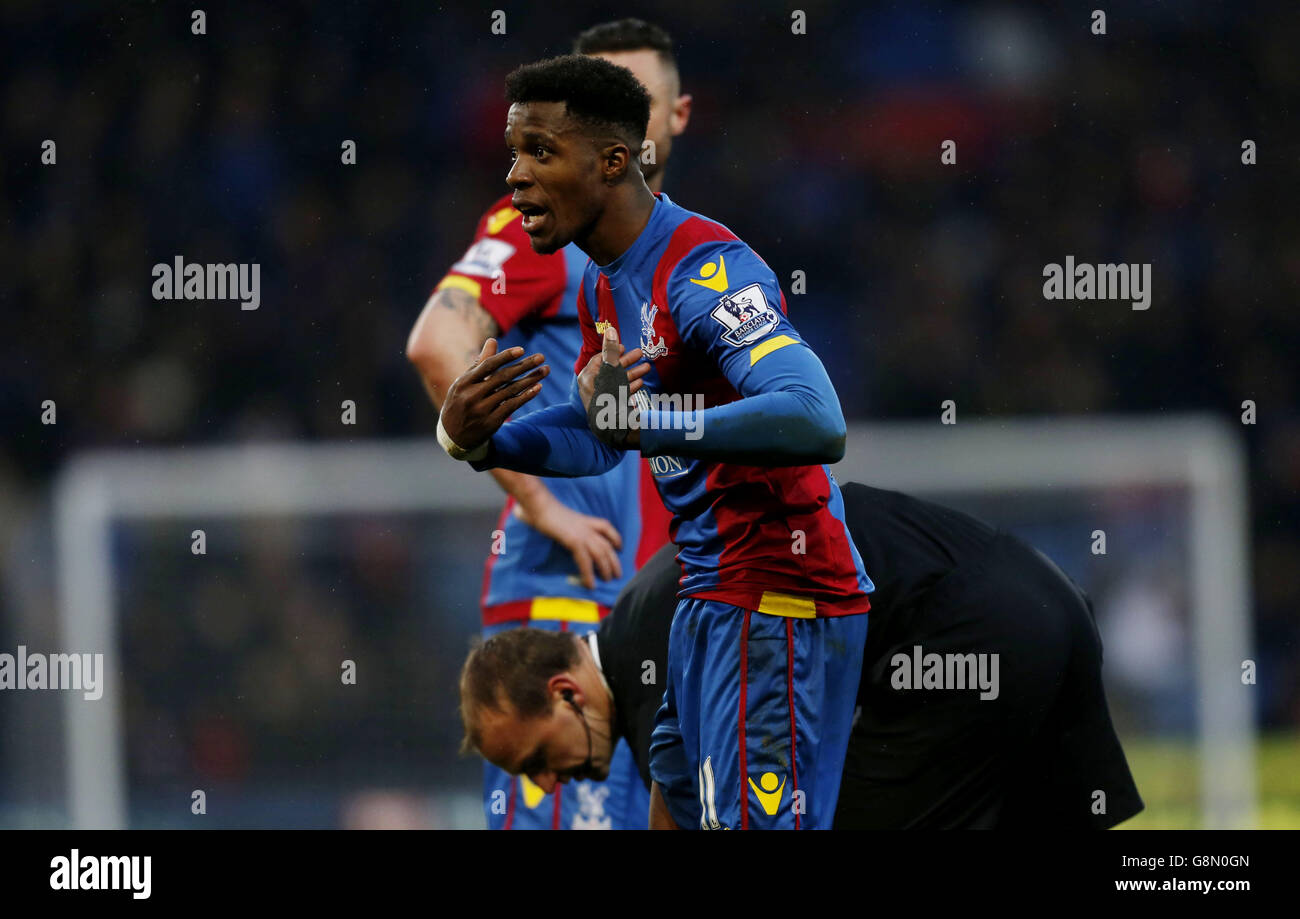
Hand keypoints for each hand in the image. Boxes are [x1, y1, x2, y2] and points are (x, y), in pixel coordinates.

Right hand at [440, 338, 548, 450]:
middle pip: (503, 377)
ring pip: (511, 391)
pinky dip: (526, 396)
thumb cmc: (460, 401)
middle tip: (541, 357)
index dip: (505, 356)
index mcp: (464, 382)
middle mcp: (472, 396)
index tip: (522, 349)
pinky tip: (538, 387)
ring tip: (545, 370)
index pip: (487, 365)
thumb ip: (480, 363)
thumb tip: (493, 340)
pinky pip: (512, 406)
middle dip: (524, 365)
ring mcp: (482, 410)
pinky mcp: (492, 422)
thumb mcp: (464, 382)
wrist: (453, 436)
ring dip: (530, 380)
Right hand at [513, 493, 622, 588]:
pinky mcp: (574, 540)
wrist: (538, 506)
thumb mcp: (560, 518)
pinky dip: (589, 574)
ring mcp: (581, 533)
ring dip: (606, 569)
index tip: (619, 547)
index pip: (605, 526)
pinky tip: (591, 584)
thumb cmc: (543, 510)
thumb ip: (565, 525)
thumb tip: (562, 534)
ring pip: (601, 553)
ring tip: (608, 580)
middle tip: (618, 574)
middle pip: (606, 544)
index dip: (615, 537)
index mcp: (583, 520)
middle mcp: (586, 526)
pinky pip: (586, 561)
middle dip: (614, 560)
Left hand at [580, 327, 649, 448]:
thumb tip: (610, 329)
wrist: (613, 431)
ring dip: (633, 373)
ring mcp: (602, 400)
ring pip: (618, 381)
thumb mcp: (610, 371)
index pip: (598, 360)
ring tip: (648, 367)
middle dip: (628, 361)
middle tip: (642, 353)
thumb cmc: (609, 397)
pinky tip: (642, 384)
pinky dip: (631, 387)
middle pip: (611, 370)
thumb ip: (610, 350)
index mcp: (587, 379)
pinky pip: (621, 394)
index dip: (612, 352)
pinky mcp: (610, 409)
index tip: (624, 347)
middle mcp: (592, 389)